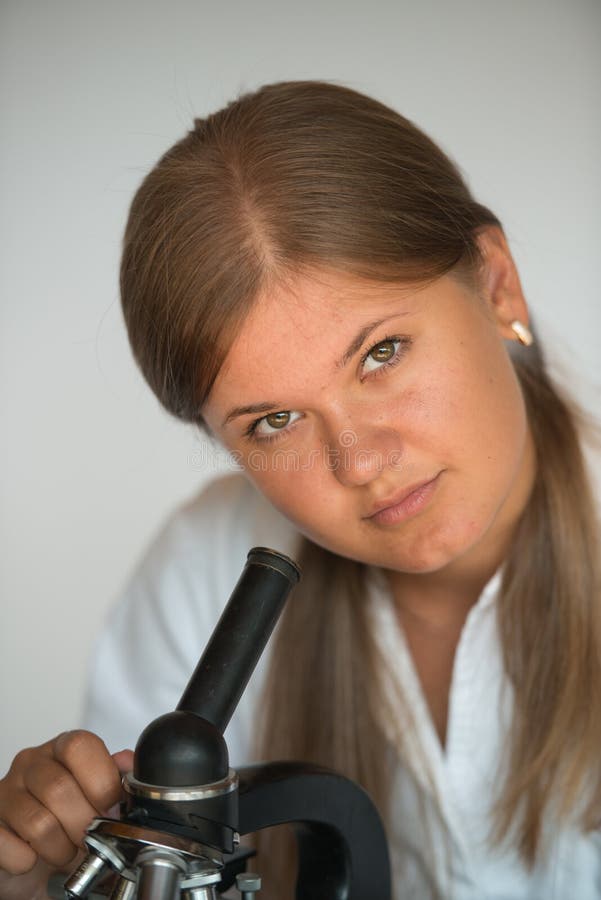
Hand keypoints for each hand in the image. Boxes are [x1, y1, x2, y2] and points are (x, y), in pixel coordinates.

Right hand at [0, 731, 132, 897]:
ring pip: (38, 823)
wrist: (38, 860)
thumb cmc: (70, 819)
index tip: (112, 809)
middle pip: (59, 789)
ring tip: (66, 852)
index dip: (101, 782)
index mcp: (63, 749)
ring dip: (60, 849)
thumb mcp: (99, 794)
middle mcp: (31, 764)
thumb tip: (128, 763)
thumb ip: (117, 777)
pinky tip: (35, 858)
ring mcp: (6, 793)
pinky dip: (29, 862)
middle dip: (84, 826)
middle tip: (91, 840)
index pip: (80, 746)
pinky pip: (10, 848)